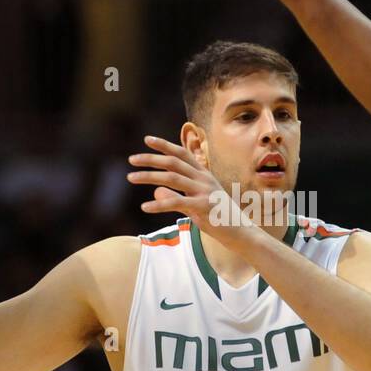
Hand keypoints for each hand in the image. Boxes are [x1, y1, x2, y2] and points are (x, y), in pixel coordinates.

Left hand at [127, 135, 246, 244]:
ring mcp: (204, 191)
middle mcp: (203, 178)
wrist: (240, 231)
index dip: (164, 145)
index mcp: (203, 174)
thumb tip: (155, 190)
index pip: (181, 154)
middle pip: (173, 162)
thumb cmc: (218, 217)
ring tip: (131, 177)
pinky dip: (159, 204)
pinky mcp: (202, 207)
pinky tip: (145, 206)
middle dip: (151, 159)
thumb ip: (175, 195)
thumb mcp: (195, 203)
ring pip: (172, 178)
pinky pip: (176, 202)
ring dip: (149, 176)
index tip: (146, 139)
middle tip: (131, 159)